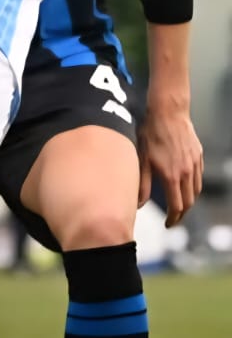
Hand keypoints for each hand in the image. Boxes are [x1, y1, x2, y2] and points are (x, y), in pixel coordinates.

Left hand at [139, 98, 202, 226]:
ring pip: (196, 191)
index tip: (168, 225)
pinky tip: (184, 186)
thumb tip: (139, 204)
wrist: (168, 113)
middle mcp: (186, 173)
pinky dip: (193, 187)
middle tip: (173, 219)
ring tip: (178, 205)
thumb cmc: (150, 134)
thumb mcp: (141, 159)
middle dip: (181, 214)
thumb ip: (142, 184)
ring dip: (188, 201)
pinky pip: (198, 177)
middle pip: (189, 202)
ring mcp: (195, 164)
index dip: (173, 219)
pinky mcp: (198, 156)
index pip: (177, 207)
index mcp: (172, 176)